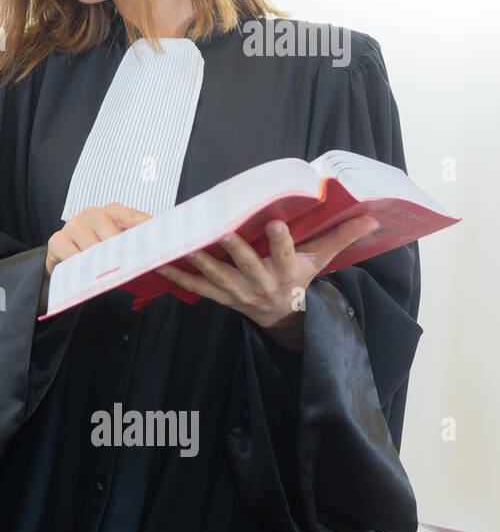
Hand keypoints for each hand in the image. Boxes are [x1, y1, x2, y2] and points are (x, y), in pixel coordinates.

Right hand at [41, 204, 151, 311]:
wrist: (67, 260)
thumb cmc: (99, 253)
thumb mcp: (121, 246)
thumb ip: (137, 244)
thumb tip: (161, 253)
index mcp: (112, 211)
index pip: (134, 218)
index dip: (147, 232)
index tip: (159, 247)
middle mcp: (92, 214)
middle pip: (112, 233)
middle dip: (124, 253)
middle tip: (137, 268)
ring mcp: (73, 225)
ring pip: (93, 246)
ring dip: (104, 263)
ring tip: (115, 275)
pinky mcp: (57, 240)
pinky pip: (73, 255)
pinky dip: (84, 267)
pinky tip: (92, 275)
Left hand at [155, 215, 379, 350]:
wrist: (280, 316)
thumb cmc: (300, 280)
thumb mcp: (321, 261)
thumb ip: (341, 237)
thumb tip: (372, 216)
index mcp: (288, 274)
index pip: (286, 255)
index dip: (280, 241)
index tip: (275, 222)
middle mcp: (262, 285)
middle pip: (248, 266)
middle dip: (236, 249)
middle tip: (223, 229)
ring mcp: (237, 293)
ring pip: (217, 276)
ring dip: (200, 260)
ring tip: (185, 243)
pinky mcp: (219, 297)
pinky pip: (195, 286)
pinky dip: (177, 274)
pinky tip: (160, 260)